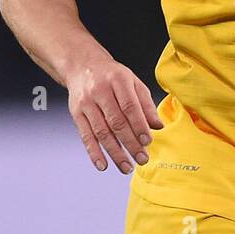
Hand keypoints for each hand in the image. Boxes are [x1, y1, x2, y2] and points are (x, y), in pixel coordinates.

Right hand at [67, 56, 164, 173]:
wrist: (83, 66)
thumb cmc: (112, 76)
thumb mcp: (133, 82)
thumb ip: (146, 104)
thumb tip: (158, 126)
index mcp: (118, 80)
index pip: (130, 106)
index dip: (139, 126)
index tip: (147, 142)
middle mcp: (100, 91)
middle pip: (116, 122)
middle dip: (130, 144)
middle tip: (142, 159)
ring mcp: (86, 103)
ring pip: (101, 132)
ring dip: (114, 152)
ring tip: (126, 166)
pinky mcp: (76, 113)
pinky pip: (85, 136)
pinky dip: (94, 153)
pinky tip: (103, 165)